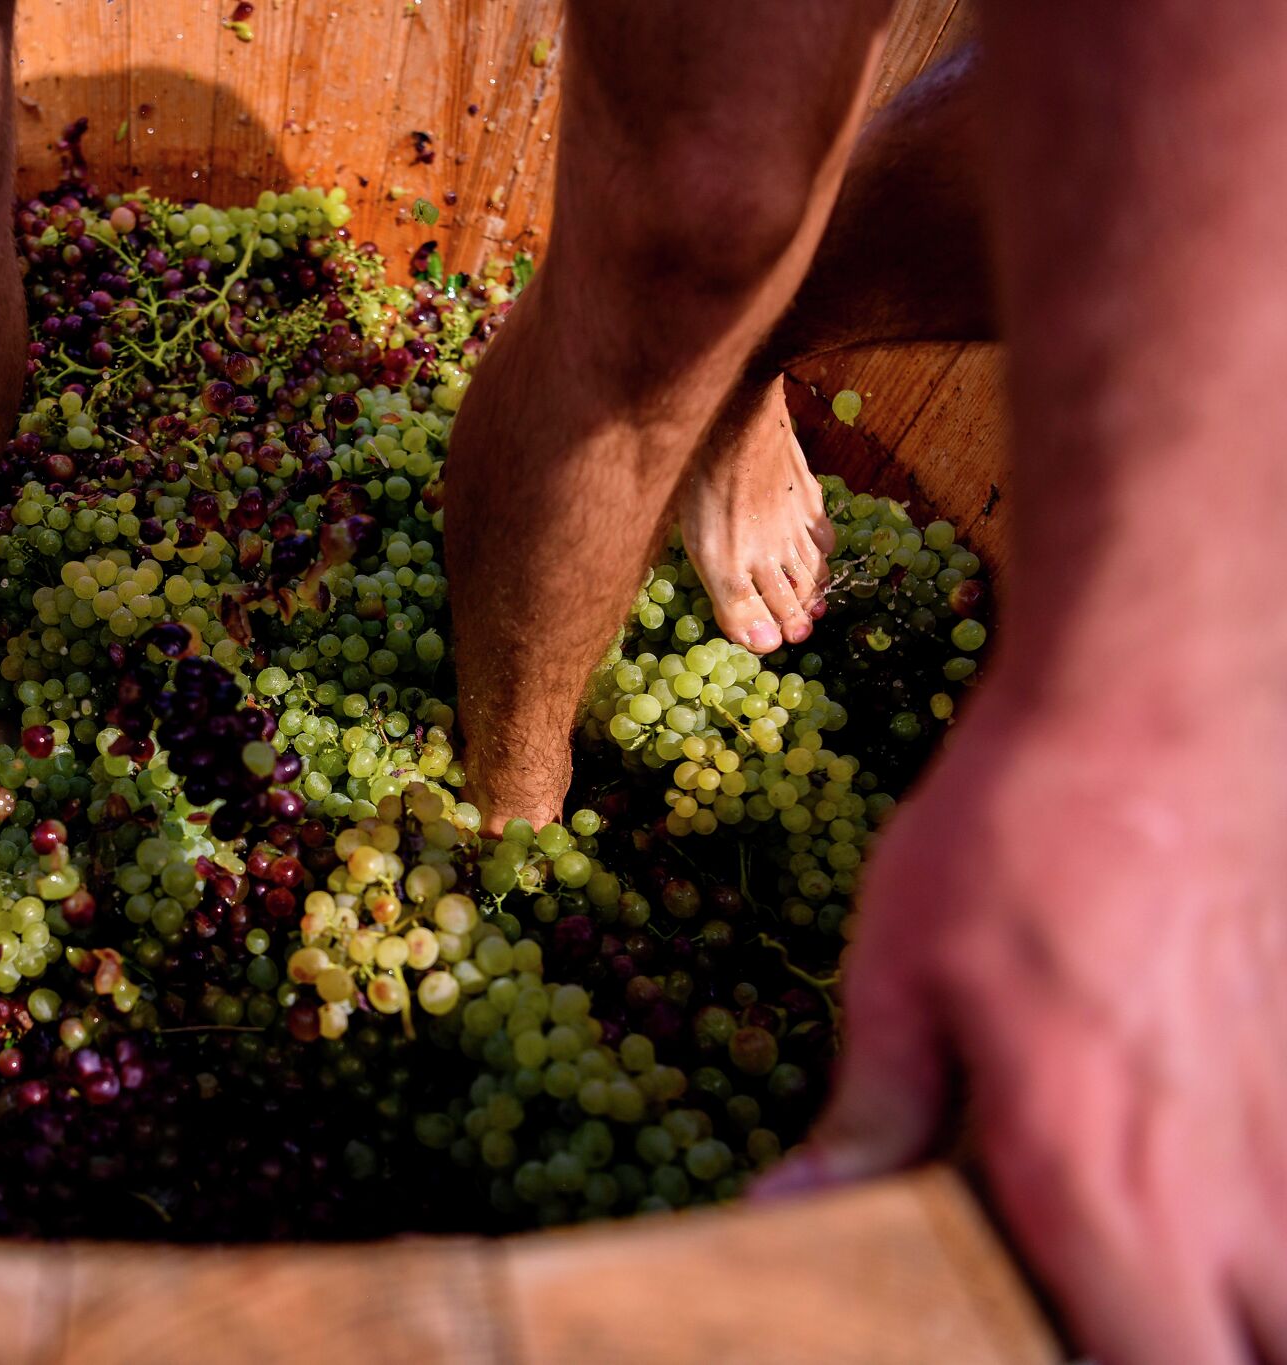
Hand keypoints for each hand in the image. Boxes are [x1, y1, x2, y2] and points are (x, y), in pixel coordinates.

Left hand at [761, 692, 1286, 1364]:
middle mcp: (1231, 1195)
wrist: (1159, 705)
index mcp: (1102, 1188)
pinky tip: (1207, 1201)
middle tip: (1107, 1309)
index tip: (1040, 1350)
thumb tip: (788, 1211)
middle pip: (1246, 1353)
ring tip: (1158, 1269)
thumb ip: (870, 1119)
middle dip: (1187, 1349)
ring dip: (1233, 1304)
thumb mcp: (900, 974)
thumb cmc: (1018, 834)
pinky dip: (1262, 1231)